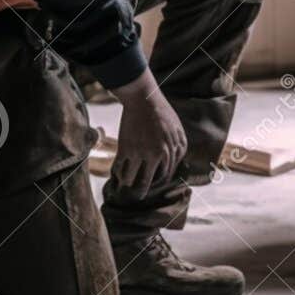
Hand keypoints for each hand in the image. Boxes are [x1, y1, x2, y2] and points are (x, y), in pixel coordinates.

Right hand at [111, 70, 187, 194]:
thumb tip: (176, 164)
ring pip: (133, 179)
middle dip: (143, 190)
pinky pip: (120, 168)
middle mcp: (160, 155)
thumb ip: (178, 147)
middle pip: (150, 181)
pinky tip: (115, 176)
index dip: (157, 182)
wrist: (143, 99)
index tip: (151, 185)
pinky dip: (117, 174)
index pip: (166, 175)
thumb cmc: (162, 112)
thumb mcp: (178, 130)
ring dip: (128, 185)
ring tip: (123, 188)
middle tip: (138, 196)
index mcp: (173, 151)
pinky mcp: (127, 149)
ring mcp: (142, 153)